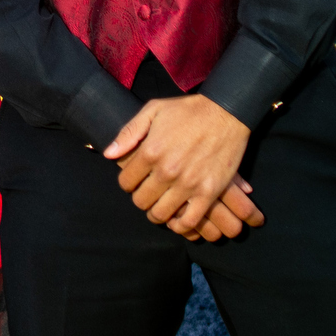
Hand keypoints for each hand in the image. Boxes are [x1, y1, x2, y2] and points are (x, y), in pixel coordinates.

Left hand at [104, 94, 257, 237]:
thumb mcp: (154, 110)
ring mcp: (188, 184)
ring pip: (160, 215)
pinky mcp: (208, 193)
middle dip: (141, 198)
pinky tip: (178, 216)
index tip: (135, 180)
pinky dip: (180, 225)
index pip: (125, 182)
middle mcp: (167, 171)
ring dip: (157, 213)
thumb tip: (108, 154)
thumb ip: (129, 132)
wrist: (226, 113)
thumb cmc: (188, 111)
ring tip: (160, 204)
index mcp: (150, 151)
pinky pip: (188, 222)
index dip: (127, 182)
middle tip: (148, 192)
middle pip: (140, 201)